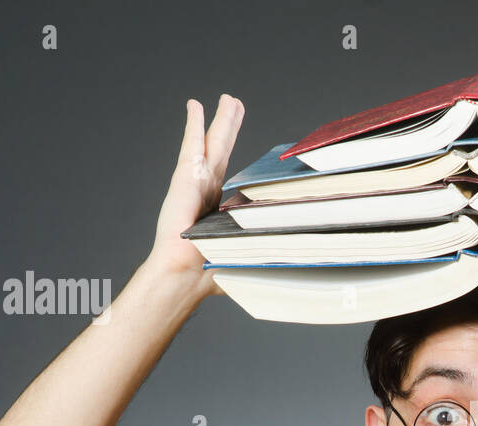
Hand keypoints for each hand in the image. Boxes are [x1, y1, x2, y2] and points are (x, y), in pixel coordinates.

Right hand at [146, 94, 244, 300]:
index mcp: (217, 205)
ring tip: (228, 99)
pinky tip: (194, 105)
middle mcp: (207, 189)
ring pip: (213, 142)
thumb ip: (259, 250)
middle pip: (222, 149)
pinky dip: (193, 124)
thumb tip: (292, 264)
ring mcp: (196, 182)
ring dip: (220, 120)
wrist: (185, 274)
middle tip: (235, 103)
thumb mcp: (243, 253)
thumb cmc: (208, 270)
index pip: (229, 170)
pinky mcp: (186, 179)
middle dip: (229, 125)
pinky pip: (192, 146)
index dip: (234, 152)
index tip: (240, 141)